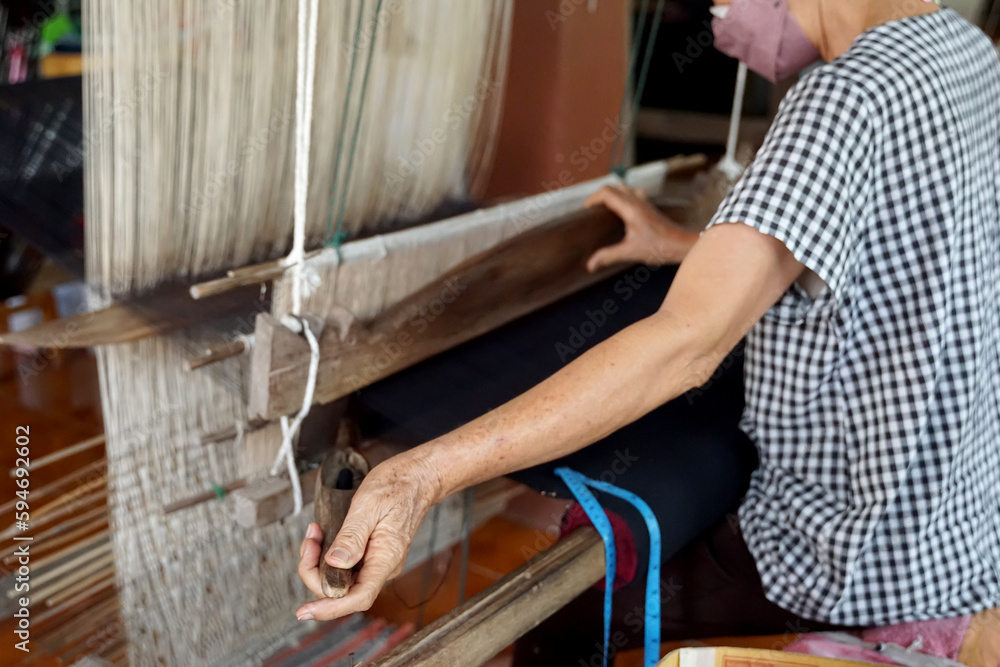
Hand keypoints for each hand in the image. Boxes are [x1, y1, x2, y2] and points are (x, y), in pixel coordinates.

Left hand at [295, 452, 438, 620]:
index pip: (358, 597)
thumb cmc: (398, 487)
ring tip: (314, 533)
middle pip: (342, 590)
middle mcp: (382, 566)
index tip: (305, 611)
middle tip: (309, 541)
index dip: (330, 608)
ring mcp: (376, 561)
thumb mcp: (369, 506)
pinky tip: (322, 534)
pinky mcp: (370, 553)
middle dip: (316, 571)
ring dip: (318, 561)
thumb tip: (334, 563)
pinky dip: (326, 554)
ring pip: (340, 578)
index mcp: (386, 558)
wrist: (417, 478)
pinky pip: (344, 565)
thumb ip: (351, 536)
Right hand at [584, 183, 698, 271]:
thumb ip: (608, 256)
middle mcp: (637, 201)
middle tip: (592, 210)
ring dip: (612, 194)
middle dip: (599, 196)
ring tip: (604, 209)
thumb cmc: (659, 247)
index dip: (592, 199)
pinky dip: (624, 196)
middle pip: (613, 187)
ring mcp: (645, 202)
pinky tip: (622, 211)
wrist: (683, 245)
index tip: (585, 211)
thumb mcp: (630, 252)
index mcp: (630, 208)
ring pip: (624, 188)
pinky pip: (633, 194)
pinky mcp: (650, 207)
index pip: (606, 193)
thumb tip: (589, 265)